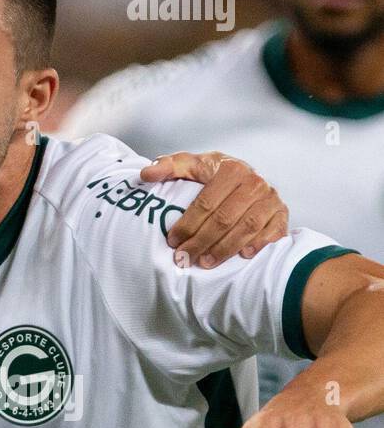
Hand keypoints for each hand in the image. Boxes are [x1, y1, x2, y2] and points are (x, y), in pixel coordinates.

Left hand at [140, 151, 287, 267]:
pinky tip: (242, 257)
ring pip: (247, 228)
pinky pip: (272, 233)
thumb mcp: (191, 165)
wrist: (244, 176)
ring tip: (204, 263)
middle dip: (202, 242)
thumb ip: (168, 166)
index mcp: (231, 169)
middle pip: (225, 219)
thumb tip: (146, 174)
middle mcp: (255, 182)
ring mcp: (271, 199)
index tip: (172, 241)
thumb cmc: (212, 173)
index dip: (187, 224)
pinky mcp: (282, 213)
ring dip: (225, 249)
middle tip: (184, 258)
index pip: (205, 202)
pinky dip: (258, 245)